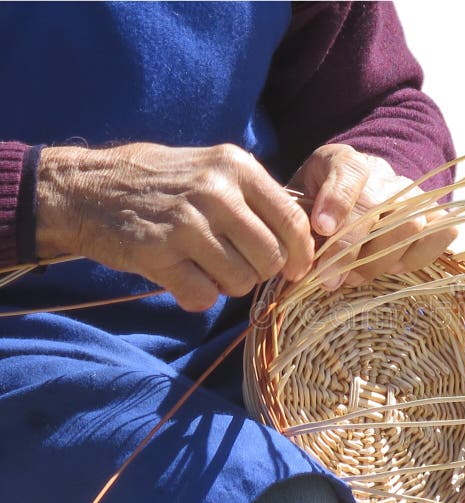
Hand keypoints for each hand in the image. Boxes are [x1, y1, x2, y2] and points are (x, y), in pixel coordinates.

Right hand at [36, 143, 313, 311]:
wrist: (86, 189)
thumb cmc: (162, 183)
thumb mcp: (213, 170)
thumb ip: (256, 199)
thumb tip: (301, 241)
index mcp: (236, 167)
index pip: (293, 220)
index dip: (301, 254)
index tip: (295, 269)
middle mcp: (216, 191)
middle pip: (271, 258)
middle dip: (260, 273)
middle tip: (237, 267)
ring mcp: (186, 223)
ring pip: (241, 281)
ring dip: (227, 286)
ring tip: (205, 267)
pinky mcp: (158, 253)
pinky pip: (203, 296)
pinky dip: (197, 296)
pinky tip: (182, 278)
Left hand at [288, 144, 456, 289]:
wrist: (352, 192)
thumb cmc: (316, 204)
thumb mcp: (296, 203)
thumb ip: (298, 222)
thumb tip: (297, 259)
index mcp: (343, 161)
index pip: (347, 174)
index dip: (337, 202)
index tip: (322, 228)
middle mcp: (381, 174)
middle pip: (378, 207)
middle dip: (352, 249)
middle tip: (330, 279)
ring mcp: (411, 193)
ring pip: (411, 224)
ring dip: (380, 260)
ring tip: (354, 277)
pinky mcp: (432, 213)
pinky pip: (442, 232)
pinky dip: (418, 256)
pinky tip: (392, 267)